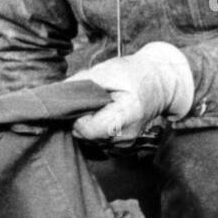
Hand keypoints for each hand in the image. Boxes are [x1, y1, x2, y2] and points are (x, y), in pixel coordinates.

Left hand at [67, 42, 194, 142]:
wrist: (159, 84)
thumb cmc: (133, 74)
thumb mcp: (106, 70)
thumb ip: (81, 83)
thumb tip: (58, 94)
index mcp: (128, 113)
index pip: (90, 130)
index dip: (79, 117)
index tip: (84, 103)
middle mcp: (127, 134)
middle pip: (87, 137)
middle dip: (81, 120)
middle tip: (91, 102)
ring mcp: (125, 144)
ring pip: (89, 142)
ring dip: (87, 125)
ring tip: (100, 107)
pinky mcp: (121, 147)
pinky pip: (96, 142)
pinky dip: (94, 130)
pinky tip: (103, 115)